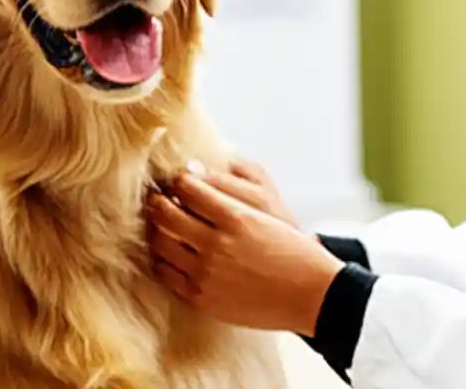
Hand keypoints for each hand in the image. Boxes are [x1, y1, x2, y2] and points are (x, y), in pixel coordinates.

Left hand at [145, 170, 343, 335]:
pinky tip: (168, 253)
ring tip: (161, 225)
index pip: (189, 188)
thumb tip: (196, 169)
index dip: (179, 180)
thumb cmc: (292, 247)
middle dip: (158, 201)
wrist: (309, 294)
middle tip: (158, 198)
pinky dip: (161, 260)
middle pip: (167, 214)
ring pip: (161, 243)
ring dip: (156, 229)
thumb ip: (233, 186)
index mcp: (236, 217)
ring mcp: (206, 273)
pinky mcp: (201, 297)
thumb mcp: (268, 208)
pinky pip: (166, 274)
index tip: (179, 180)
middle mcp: (217, 244)